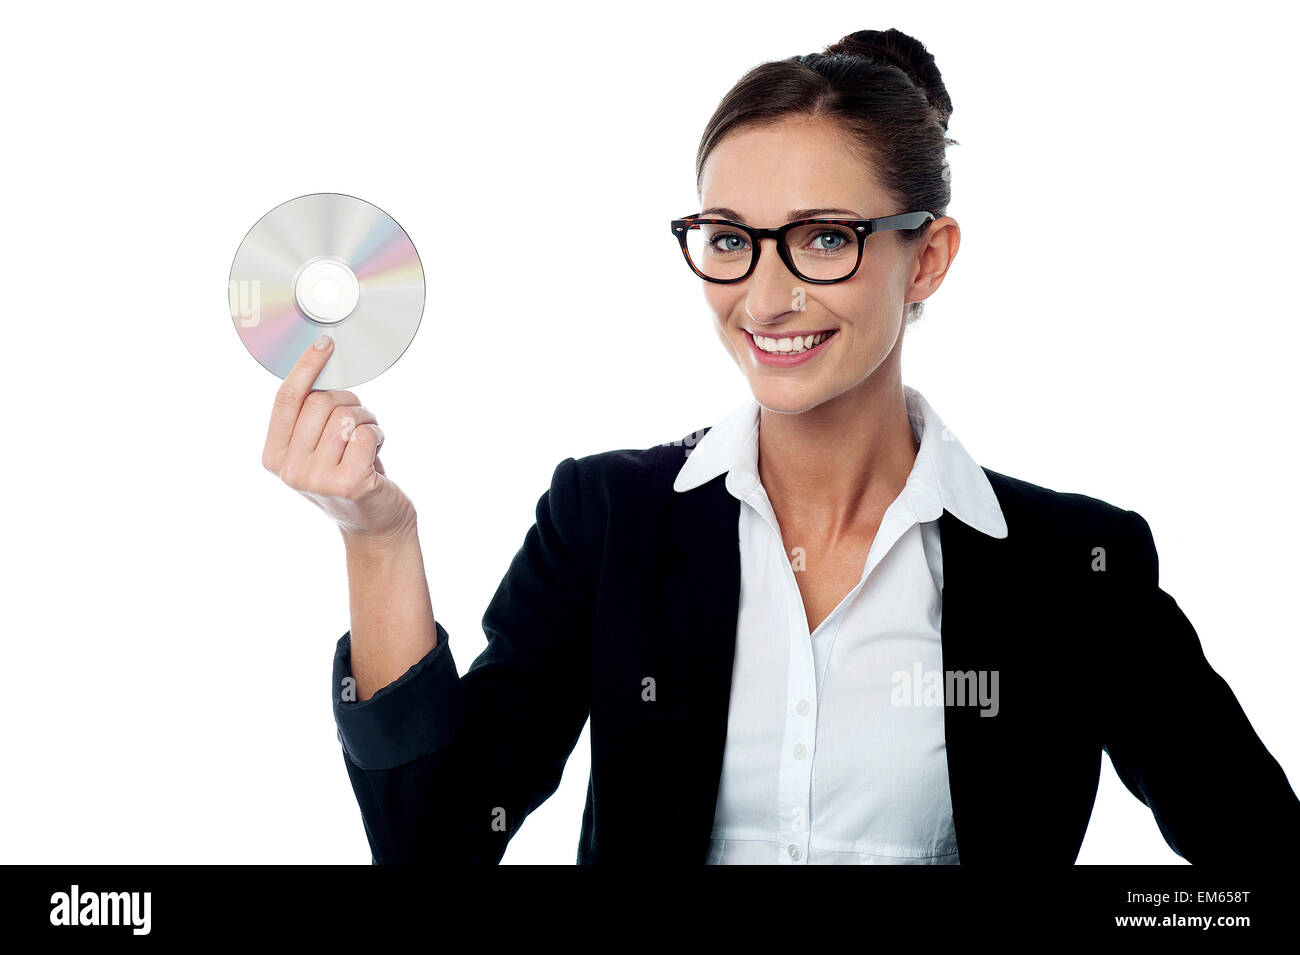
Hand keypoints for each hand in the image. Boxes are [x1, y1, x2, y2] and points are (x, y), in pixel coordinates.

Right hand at [262, 335, 417, 543]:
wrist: (375, 523)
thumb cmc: (348, 474)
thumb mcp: (317, 447)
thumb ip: (309, 416)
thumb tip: (321, 362)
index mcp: (274, 456)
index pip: (286, 399)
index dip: (306, 366)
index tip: (325, 343)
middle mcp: (290, 470)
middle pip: (320, 403)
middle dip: (348, 401)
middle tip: (359, 419)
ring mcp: (317, 479)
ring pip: (345, 417)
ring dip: (366, 420)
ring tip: (367, 439)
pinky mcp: (349, 483)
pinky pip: (366, 433)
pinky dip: (378, 434)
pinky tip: (376, 453)